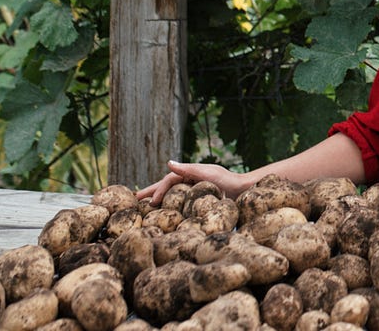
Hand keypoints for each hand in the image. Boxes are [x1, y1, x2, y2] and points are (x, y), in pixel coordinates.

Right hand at [135, 160, 250, 205]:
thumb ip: (189, 169)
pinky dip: (170, 207)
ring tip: (143, 207)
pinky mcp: (198, 200)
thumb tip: (168, 163)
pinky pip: (180, 203)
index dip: (158, 190)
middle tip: (133, 199)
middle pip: (166, 185)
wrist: (244, 191)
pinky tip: (163, 215)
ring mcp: (194, 190)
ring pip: (172, 194)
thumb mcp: (208, 173)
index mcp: (190, 172)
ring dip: (158, 199)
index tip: (151, 203)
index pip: (169, 180)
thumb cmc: (228, 182)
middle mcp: (191, 180)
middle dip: (150, 192)